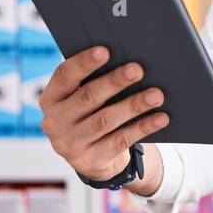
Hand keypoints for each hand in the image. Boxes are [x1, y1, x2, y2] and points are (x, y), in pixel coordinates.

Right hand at [38, 45, 169, 181]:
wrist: (91, 157)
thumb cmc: (92, 113)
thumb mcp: (83, 98)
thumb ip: (94, 80)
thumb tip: (129, 60)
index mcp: (51, 98)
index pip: (64, 76)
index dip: (84, 63)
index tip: (105, 51)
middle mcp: (55, 121)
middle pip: (88, 97)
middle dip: (114, 82)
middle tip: (137, 69)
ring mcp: (71, 144)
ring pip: (106, 120)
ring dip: (133, 105)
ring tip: (156, 95)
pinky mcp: (91, 161)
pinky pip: (121, 141)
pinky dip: (143, 127)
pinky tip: (161, 117)